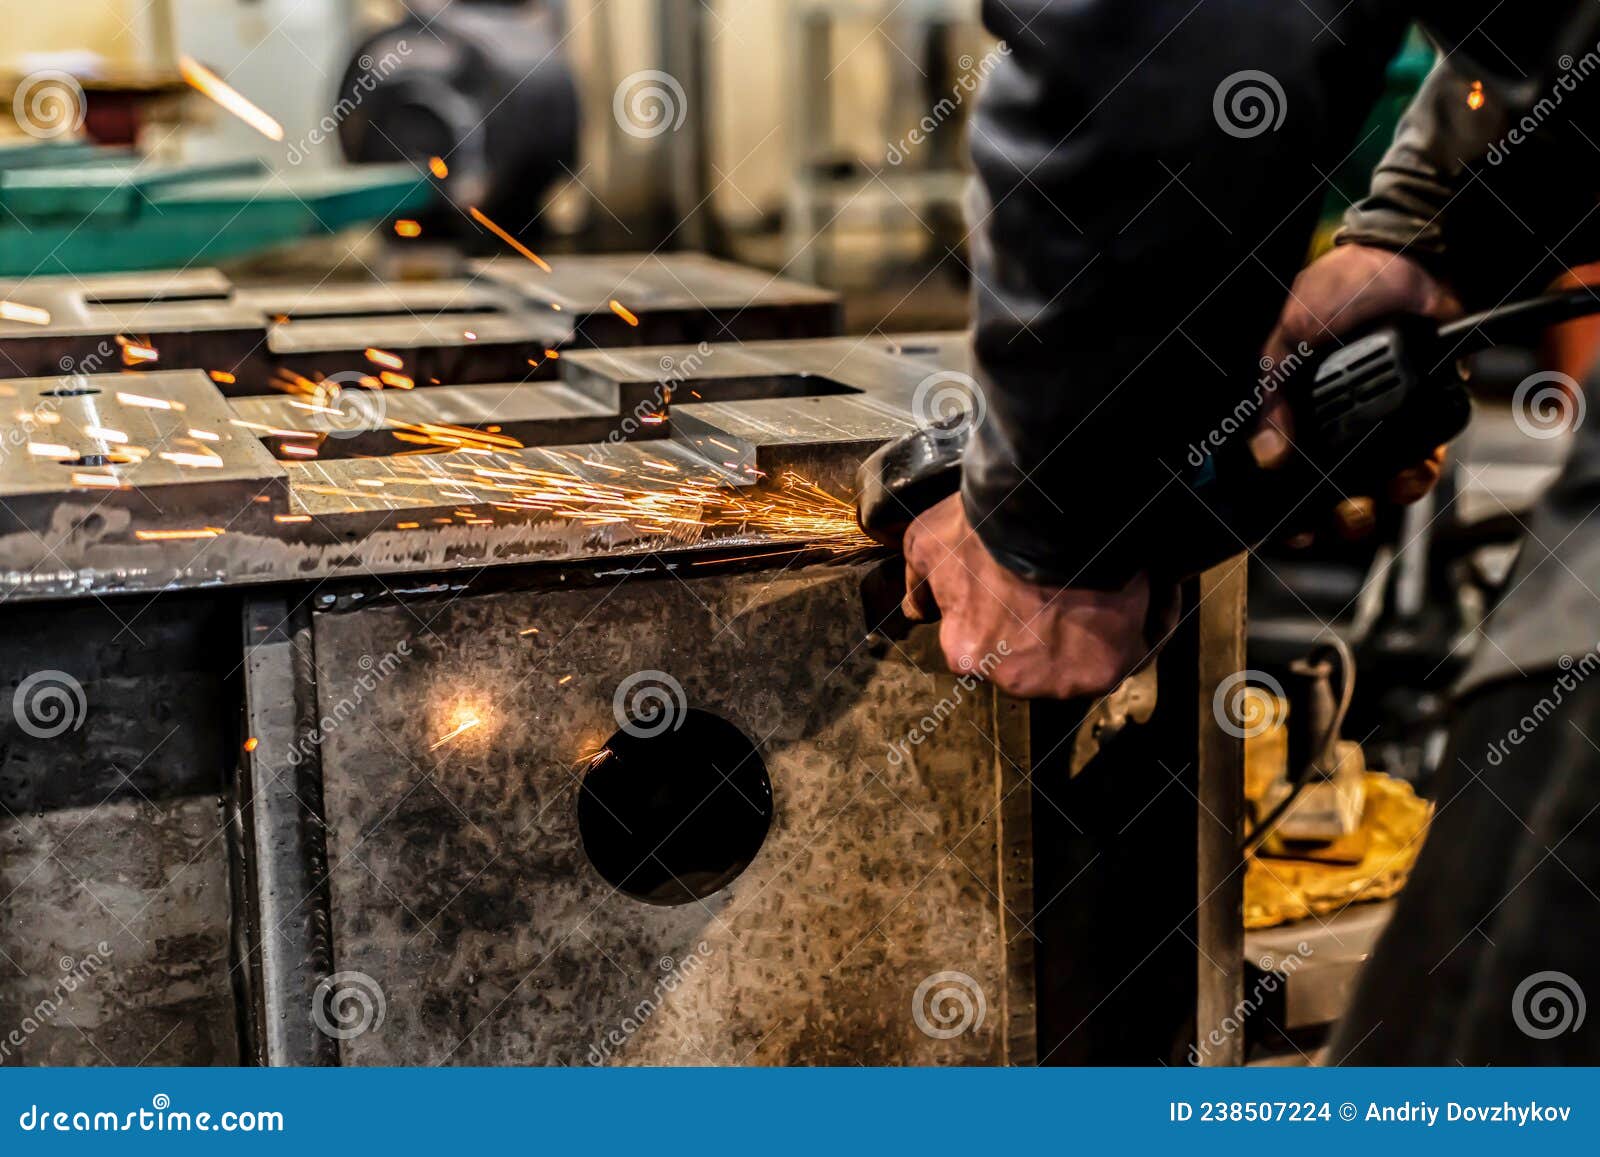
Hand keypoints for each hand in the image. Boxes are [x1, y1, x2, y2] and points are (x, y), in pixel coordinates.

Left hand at [901, 493, 1152, 698]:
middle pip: (1034, 655)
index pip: (982, 643)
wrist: (1049, 512)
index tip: (1022, 583)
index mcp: (967, 653)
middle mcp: (1011, 679)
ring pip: (1084, 654)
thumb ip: (919, 582)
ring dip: (1095, 625)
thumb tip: (917, 607)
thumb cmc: (987, 526)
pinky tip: (1148, 585)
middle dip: (1046, 624)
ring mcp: (1061, 681)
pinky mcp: (1109, 670)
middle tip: (1065, 578)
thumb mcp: (928, 543)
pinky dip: (1146, 618)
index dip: (1003, 608)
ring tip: (1107, 578)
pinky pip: (1135, 648)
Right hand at [1253, 244, 1460, 540]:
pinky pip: (1420, 460)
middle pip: (1332, 489)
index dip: (1285, 505)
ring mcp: (1380, 423)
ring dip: (1382, 499)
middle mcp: (1336, 422)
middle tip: (1344, 513)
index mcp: (1296, 406)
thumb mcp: (1290, 336)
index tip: (1292, 527)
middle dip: (1338, 514)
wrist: (1414, 261)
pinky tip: (1412, 468)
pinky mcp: (1422, 416)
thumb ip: (1273, 393)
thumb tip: (1267, 454)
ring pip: (1378, 484)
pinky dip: (1417, 472)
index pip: (1283, 468)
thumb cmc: (1342, 289)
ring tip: (1382, 493)